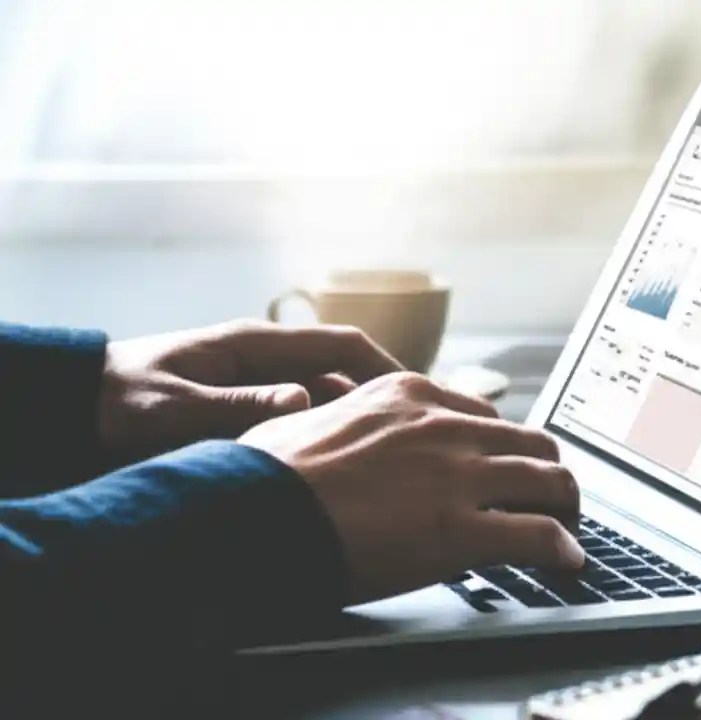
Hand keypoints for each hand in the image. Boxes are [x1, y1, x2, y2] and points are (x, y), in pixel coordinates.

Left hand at [98, 319, 415, 460]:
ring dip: (362, 428)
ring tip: (399, 462)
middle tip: (426, 437)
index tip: (424, 396)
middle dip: (389, 403)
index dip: (389, 368)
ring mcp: (260, 386)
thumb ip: (237, 405)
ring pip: (330, 403)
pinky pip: (305, 424)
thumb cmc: (117, 403)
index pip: (344, 345)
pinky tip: (347, 475)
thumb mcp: (173, 409)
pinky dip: (330, 443)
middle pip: (347, 376)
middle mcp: (267, 361)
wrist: (75, 410)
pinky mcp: (250, 412)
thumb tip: (304, 401)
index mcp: (255, 345)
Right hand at [239, 371, 583, 602]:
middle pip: (531, 442)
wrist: (251, 514)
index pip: (485, 414)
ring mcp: (456, 474)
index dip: (503, 447)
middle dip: (546, 473)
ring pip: (549, 480)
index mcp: (408, 393)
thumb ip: (349, 421)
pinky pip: (538, 534)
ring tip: (568, 530)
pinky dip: (562, 549)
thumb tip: (335, 429)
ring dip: (566, 508)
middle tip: (549, 501)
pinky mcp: (460, 528)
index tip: (507, 466)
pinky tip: (566, 562)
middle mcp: (443, 426)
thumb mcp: (312, 418)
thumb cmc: (262, 475)